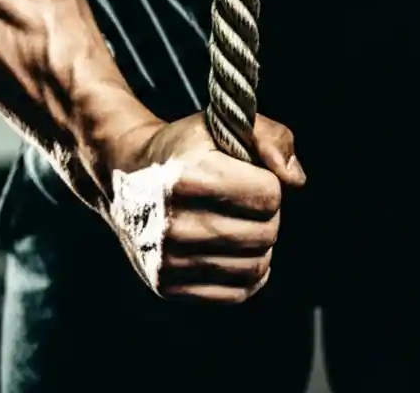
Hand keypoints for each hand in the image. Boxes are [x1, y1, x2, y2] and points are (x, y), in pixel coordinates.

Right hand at [103, 113, 305, 303]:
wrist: (124, 176)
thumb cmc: (184, 150)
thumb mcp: (222, 124)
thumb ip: (270, 138)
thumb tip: (295, 182)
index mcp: (186, 179)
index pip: (268, 195)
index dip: (268, 182)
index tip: (248, 176)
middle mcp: (172, 224)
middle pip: (266, 233)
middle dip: (267, 215)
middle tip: (245, 203)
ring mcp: (167, 260)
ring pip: (256, 266)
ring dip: (258, 245)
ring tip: (238, 225)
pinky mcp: (167, 286)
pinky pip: (237, 294)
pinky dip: (246, 275)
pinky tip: (235, 253)